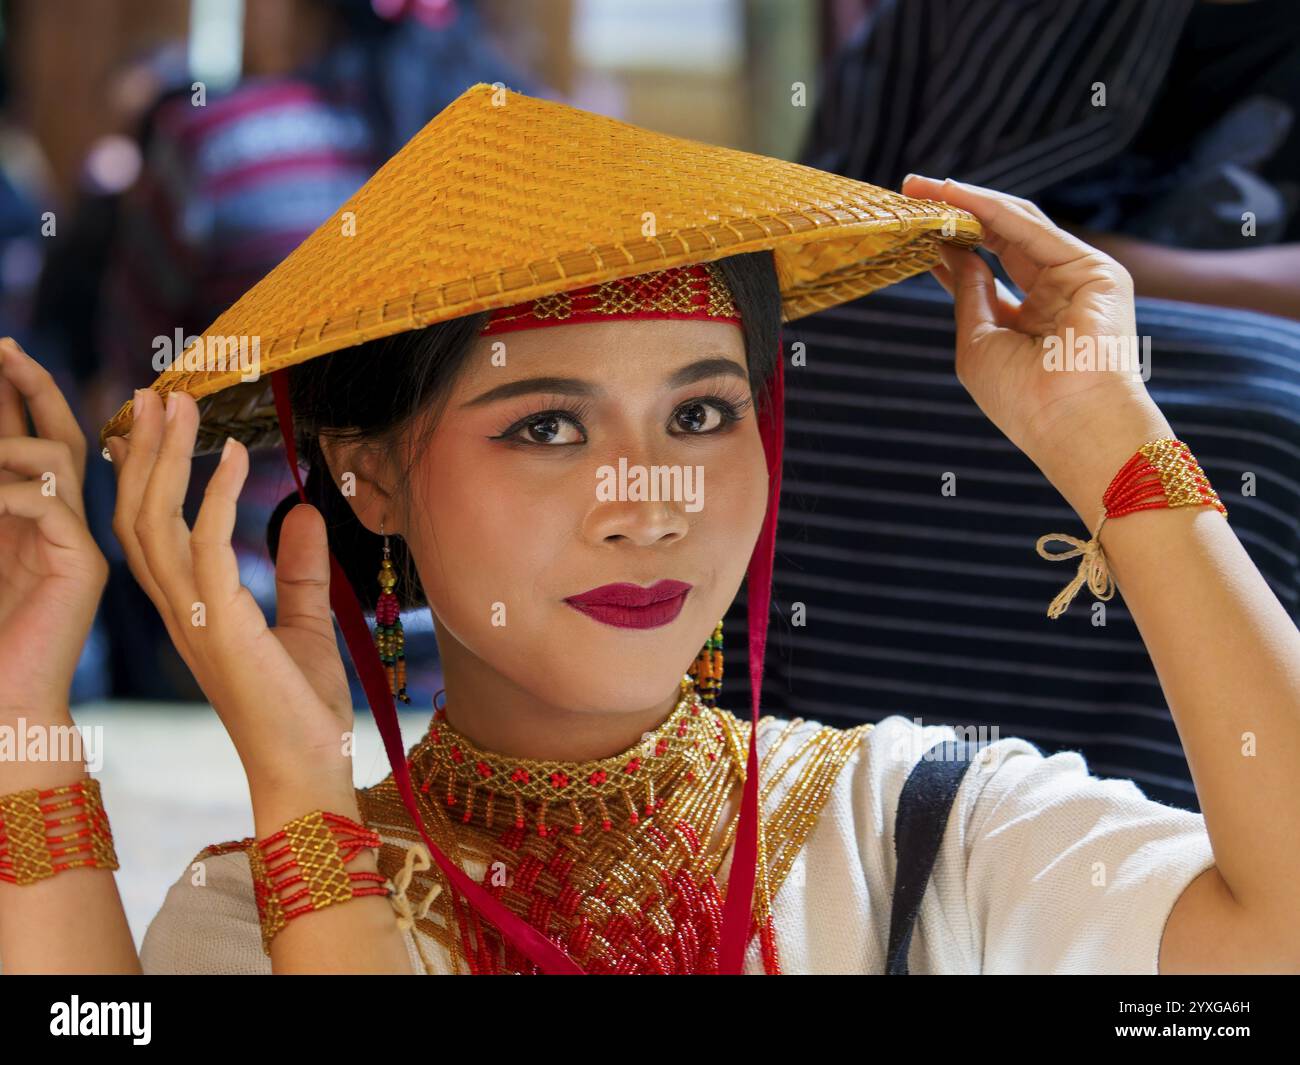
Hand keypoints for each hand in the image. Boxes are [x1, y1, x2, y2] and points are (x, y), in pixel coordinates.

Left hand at [0, 338, 107, 727]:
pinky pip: (48, 503)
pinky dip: (5, 491)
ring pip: (60, 459)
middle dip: (29, 385)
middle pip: (60, 436)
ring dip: (7, 441)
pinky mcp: (82, 568)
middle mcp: (60, 528)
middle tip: (3, 344)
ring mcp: (77, 546)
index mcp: (29, 524)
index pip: (29, 443)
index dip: (12, 396)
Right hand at [106, 387, 352, 796]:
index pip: (148, 529)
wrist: (307, 768)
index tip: (153, 424)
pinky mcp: (223, 625)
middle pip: (139, 514)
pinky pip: (207, 546)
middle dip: (145, 450)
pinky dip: (217, 495)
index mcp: (189, 609)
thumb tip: (302, 512)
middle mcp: (178, 609)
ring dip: (169, 458)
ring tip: (181, 403)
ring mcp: (193, 618)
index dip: (144, 475)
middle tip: (157, 392)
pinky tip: (235, 455)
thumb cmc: (301, 708)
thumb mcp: (303, 623)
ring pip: (157, 521)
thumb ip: (298, 570)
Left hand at [901, 175, 1161, 469]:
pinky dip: (993, 209)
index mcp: (1029, 324)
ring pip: (1017, 226)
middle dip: (956, 214)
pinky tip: (957, 195)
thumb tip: (952, 251)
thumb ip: (968, 292)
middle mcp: (1054, 297)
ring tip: (926, 187)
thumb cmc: (1021, 397)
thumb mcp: (977, 342)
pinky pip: (1033, 229)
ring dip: (970, 202)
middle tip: (912, 190)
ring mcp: (1076, 281)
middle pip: (1000, 241)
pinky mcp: (1094, 270)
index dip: (949, 248)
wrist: (1070, 421)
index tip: (914, 227)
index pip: (984, 274)